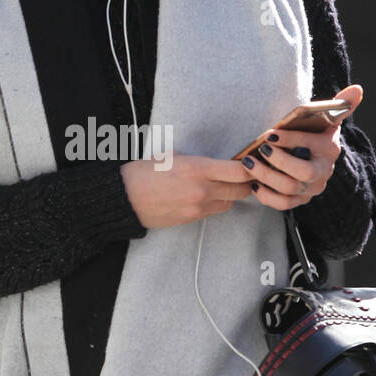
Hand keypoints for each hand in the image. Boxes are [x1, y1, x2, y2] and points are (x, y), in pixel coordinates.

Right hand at [120, 153, 255, 229]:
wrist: (123, 199)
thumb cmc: (143, 172)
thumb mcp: (171, 156)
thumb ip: (196, 160)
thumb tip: (213, 164)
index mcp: (197, 169)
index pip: (239, 171)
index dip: (251, 167)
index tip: (253, 163)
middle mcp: (202, 190)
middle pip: (241, 190)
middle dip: (247, 183)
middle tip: (246, 176)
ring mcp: (198, 208)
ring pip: (229, 204)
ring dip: (231, 195)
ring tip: (223, 185)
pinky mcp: (191, 219)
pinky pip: (213, 212)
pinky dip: (216, 204)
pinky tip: (206, 195)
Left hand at [246, 84, 363, 210]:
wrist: (315, 158)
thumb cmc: (315, 134)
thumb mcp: (328, 119)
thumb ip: (341, 104)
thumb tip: (357, 89)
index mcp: (330, 148)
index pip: (311, 144)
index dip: (290, 140)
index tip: (269, 134)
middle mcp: (324, 171)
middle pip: (304, 173)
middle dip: (279, 162)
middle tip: (260, 149)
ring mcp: (312, 189)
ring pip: (290, 189)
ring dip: (266, 176)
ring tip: (249, 162)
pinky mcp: (300, 200)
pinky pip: (283, 204)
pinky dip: (266, 195)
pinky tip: (254, 182)